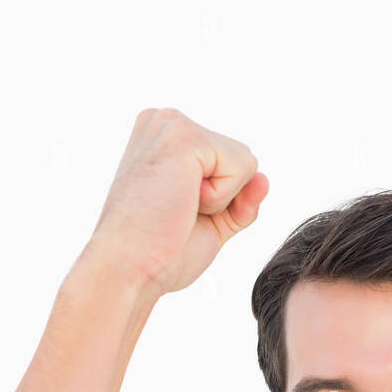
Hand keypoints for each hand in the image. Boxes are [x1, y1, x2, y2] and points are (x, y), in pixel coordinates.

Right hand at [82, 107, 268, 298]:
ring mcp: (174, 124)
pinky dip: (222, 199)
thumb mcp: (210, 221)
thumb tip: (264, 179)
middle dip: (224, 199)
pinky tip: (183, 202)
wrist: (127, 269)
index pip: (229, 163)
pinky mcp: (186, 136)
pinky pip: (242, 168)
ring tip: (177, 208)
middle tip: (177, 214)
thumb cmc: (159, 252)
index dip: (220, 201)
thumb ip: (239, 198)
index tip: (178, 213)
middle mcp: (166, 122)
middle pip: (241, 159)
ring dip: (222, 200)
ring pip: (245, 163)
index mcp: (165, 137)